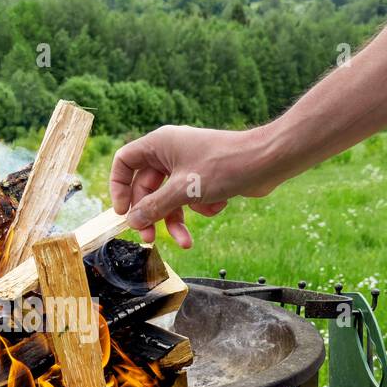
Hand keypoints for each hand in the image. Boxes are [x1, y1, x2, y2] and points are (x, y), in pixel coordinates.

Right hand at [109, 125, 279, 247]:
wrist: (267, 161)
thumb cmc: (225, 165)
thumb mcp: (183, 190)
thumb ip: (155, 207)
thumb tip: (132, 220)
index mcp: (159, 144)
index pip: (124, 162)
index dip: (119, 187)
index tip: (123, 212)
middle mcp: (170, 152)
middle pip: (146, 187)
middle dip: (151, 214)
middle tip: (149, 237)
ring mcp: (188, 165)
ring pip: (169, 198)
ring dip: (176, 220)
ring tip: (185, 242)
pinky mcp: (204, 178)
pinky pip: (190, 198)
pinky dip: (201, 208)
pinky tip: (218, 205)